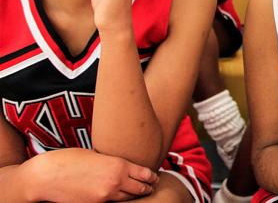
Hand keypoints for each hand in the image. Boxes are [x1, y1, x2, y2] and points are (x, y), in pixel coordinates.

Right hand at [29, 148, 157, 201]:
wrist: (46, 176)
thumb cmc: (68, 159)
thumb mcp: (97, 155)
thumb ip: (112, 162)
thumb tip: (122, 166)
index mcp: (118, 165)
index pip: (145, 173)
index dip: (152, 176)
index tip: (155, 177)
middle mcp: (115, 182)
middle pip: (140, 189)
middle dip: (147, 187)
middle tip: (152, 186)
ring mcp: (105, 196)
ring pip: (128, 199)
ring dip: (135, 195)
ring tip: (140, 192)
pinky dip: (119, 200)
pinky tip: (120, 197)